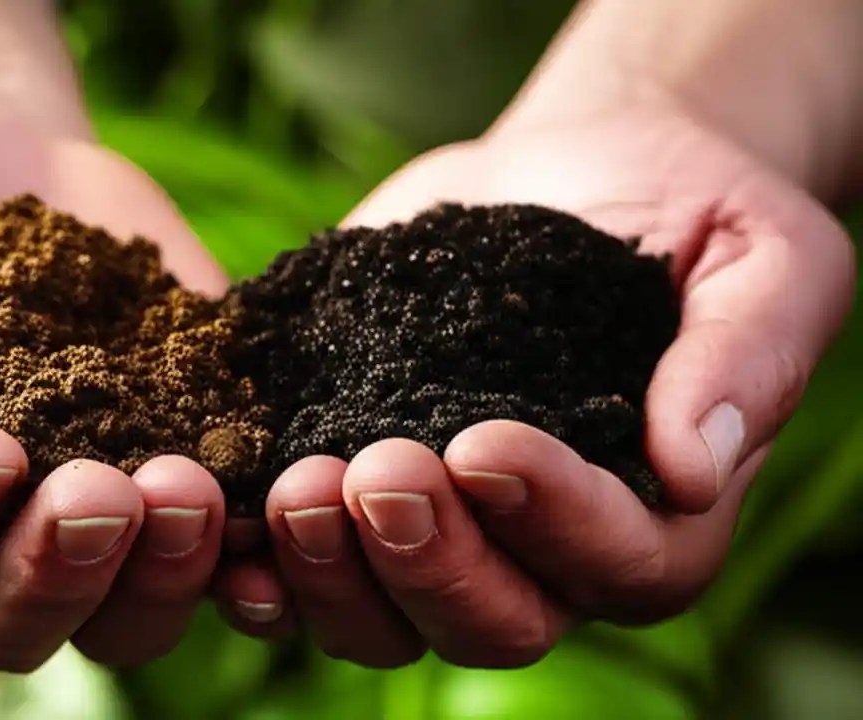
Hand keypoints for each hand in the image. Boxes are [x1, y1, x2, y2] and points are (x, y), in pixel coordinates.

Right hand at [0, 82, 231, 669]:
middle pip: (1, 620)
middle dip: (55, 570)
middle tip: (103, 491)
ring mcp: (71, 511)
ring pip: (116, 613)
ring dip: (159, 575)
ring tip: (191, 488)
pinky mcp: (165, 459)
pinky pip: (213, 543)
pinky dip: (246, 548)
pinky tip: (276, 507)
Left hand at [213, 102, 854, 666]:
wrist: (583, 173)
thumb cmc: (692, 219)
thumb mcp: (762, 261)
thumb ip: (744, 359)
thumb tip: (696, 467)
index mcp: (652, 519)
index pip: (614, 563)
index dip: (549, 520)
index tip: (487, 443)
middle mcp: (538, 551)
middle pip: (487, 619)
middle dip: (426, 559)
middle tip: (377, 474)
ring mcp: (437, 531)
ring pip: (380, 616)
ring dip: (329, 572)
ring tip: (294, 489)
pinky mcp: (350, 483)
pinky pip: (297, 563)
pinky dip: (255, 560)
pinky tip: (222, 517)